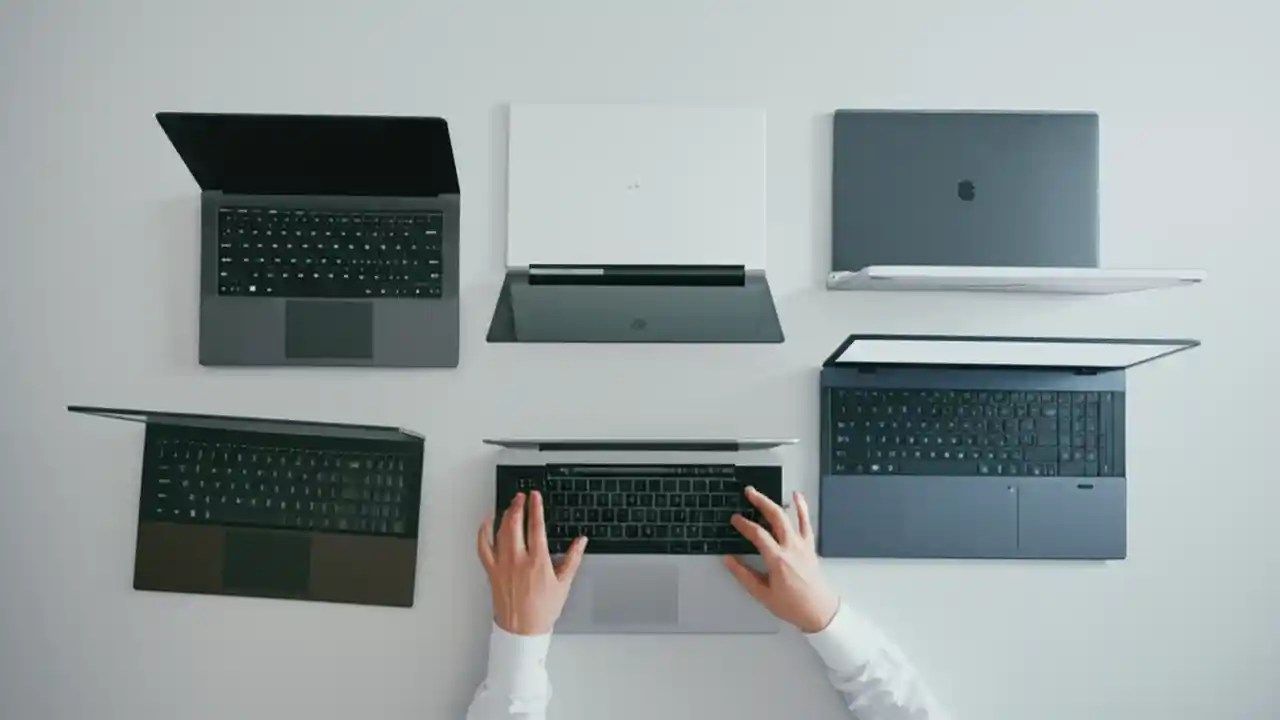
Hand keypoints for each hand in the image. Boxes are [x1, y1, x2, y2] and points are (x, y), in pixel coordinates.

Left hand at [477, 490, 587, 635]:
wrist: (522, 630)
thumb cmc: (542, 610)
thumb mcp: (564, 584)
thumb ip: (573, 559)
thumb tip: (581, 542)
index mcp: (537, 561)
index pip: (536, 526)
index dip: (535, 507)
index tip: (535, 496)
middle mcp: (517, 560)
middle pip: (515, 524)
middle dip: (518, 506)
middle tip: (522, 497)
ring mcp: (502, 565)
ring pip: (500, 532)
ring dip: (505, 515)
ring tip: (510, 506)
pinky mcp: (492, 571)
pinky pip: (484, 547)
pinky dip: (484, 532)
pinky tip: (488, 522)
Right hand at [723, 488, 839, 633]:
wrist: (820, 611)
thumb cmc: (793, 606)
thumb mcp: (763, 594)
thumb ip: (744, 575)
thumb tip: (729, 561)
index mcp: (778, 560)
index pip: (758, 535)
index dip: (744, 525)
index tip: (735, 520)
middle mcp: (791, 548)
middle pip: (775, 517)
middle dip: (760, 501)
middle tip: (748, 493)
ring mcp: (802, 545)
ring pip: (789, 516)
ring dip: (775, 502)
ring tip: (764, 493)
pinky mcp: (809, 547)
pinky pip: (806, 523)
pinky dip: (802, 508)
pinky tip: (797, 497)